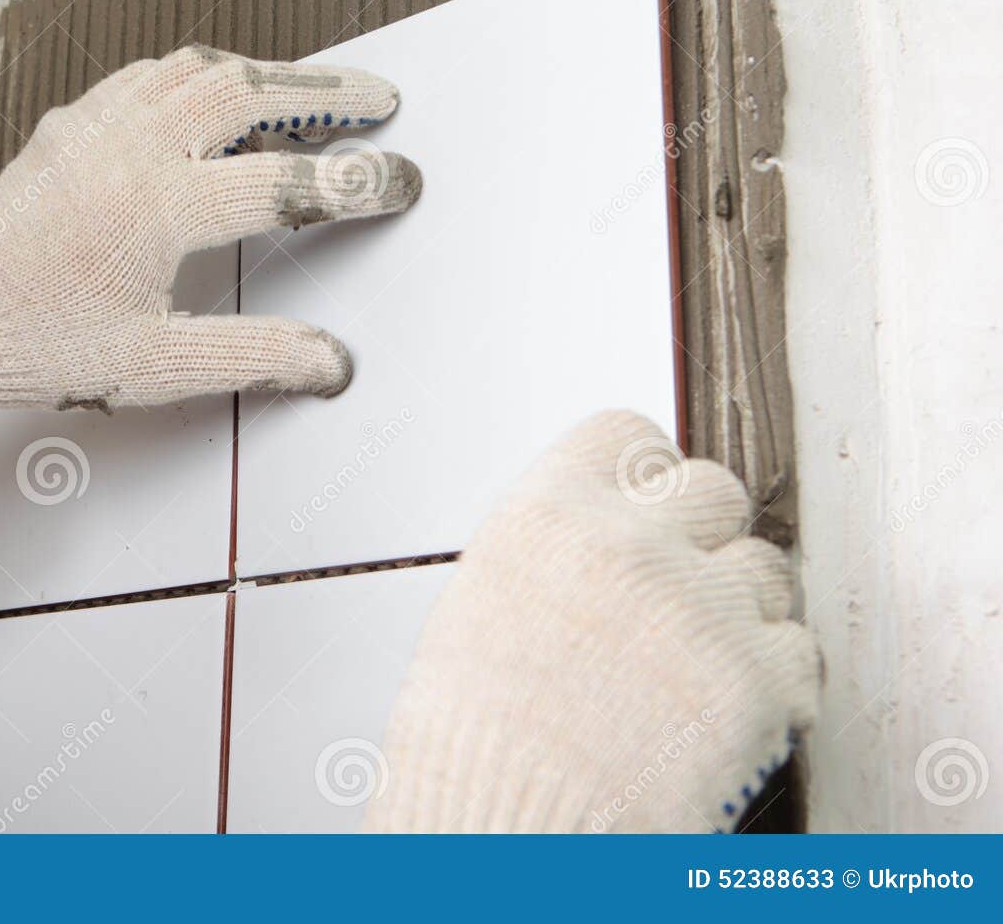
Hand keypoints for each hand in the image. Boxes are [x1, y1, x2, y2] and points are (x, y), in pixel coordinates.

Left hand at [0, 45, 419, 424]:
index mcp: (154, 210)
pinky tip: (225, 94)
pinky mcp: (72, 121)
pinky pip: (152, 75)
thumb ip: (251, 357)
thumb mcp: (155, 367)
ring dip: (266, 74)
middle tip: (378, 97)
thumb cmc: (44, 343)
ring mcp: (94, 125)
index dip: (354, 183)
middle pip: (248, 92)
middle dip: (326, 90)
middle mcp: (127, 151)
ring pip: (199, 69)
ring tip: (317, 89)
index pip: (282, 183)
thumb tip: (328, 361)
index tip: (399, 183)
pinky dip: (204, 75)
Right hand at [366, 412, 821, 832]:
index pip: (629, 435)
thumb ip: (557, 549)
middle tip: (679, 590)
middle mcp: (630, 543)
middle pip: (712, 488)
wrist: (502, 835)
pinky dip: (771, 680)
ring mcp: (702, 606)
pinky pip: (797, 648)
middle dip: (701, 537)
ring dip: (741, 608)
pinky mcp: (758, 676)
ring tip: (694, 664)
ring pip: (766, 567)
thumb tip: (606, 532)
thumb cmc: (473, 742)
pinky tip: (721, 709)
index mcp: (548, 513)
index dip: (641, 476)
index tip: (644, 507)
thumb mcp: (484, 604)